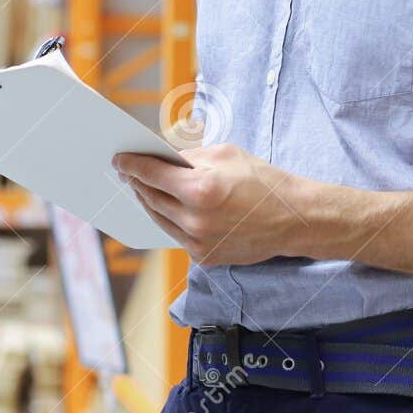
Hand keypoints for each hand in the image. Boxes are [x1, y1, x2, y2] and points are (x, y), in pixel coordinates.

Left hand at [113, 143, 318, 265]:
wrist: (293, 219)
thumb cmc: (263, 180)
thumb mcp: (226, 154)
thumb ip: (190, 157)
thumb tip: (162, 160)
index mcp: (200, 189)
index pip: (151, 175)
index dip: (131, 165)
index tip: (118, 160)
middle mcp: (195, 220)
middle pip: (150, 198)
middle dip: (136, 183)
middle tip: (126, 172)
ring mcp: (198, 242)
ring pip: (159, 219)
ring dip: (148, 202)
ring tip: (141, 188)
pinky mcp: (204, 257)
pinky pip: (177, 235)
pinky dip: (169, 219)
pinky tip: (165, 207)